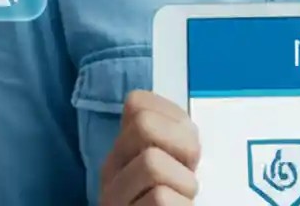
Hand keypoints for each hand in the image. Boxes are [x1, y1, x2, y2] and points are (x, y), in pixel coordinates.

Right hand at [99, 90, 200, 205]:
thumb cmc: (178, 201)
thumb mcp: (177, 167)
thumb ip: (175, 142)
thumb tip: (185, 122)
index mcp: (123, 150)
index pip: (137, 103)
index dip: (174, 120)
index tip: (185, 149)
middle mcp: (111, 171)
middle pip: (144, 125)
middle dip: (182, 145)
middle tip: (189, 173)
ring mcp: (113, 198)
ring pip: (151, 162)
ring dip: (184, 183)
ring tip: (183, 200)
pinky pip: (160, 199)